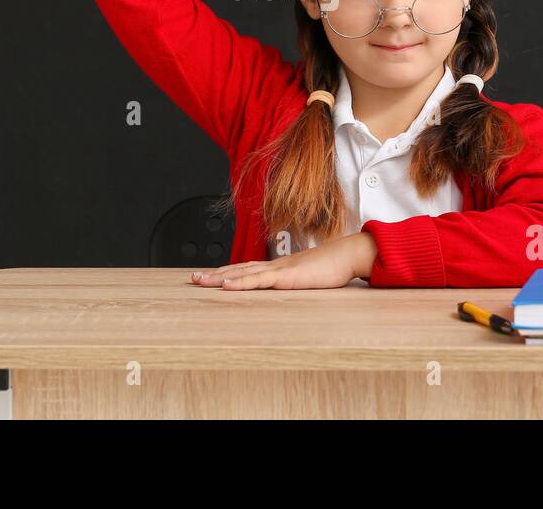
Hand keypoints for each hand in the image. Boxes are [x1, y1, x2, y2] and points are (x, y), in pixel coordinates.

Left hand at [189, 232, 376, 289]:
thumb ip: (297, 281)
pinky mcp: (286, 277)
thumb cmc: (332, 267)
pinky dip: (240, 282)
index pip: (246, 269)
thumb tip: (289, 287)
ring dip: (219, 277)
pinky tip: (227, 286)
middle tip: (194, 279)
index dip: (227, 272)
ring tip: (201, 281)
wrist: (348, 255)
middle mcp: (274, 266)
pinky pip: (259, 280)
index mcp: (278, 267)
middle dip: (214, 274)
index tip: (210, 276)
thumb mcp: (309, 277)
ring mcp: (278, 270)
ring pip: (242, 273)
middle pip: (238, 269)